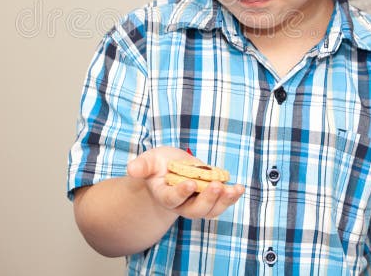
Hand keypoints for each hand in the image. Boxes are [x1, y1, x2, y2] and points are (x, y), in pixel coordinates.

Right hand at [126, 146, 245, 219]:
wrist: (169, 170)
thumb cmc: (158, 166)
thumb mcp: (149, 161)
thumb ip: (141, 166)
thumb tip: (131, 169)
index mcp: (164, 195)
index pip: (172, 199)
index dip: (181, 193)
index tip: (190, 183)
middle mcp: (182, 204)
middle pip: (195, 210)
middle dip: (207, 199)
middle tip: (216, 185)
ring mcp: (197, 203)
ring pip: (211, 210)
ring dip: (224, 201)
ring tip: (234, 189)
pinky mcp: (210, 198)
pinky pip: (222, 203)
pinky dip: (231, 197)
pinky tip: (239, 188)